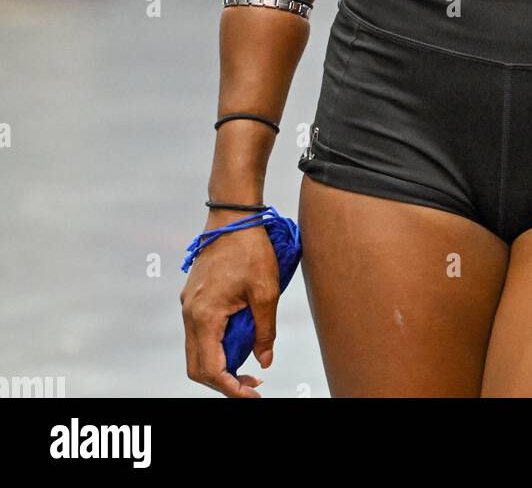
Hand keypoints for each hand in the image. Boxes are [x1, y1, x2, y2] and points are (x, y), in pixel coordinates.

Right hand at [180, 220, 279, 397]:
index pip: (211, 369)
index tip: (253, 393)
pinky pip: (199, 333)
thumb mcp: (266, 292)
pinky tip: (239, 342)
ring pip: (196, 351)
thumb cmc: (250, 248)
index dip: (231, 388)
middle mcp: (190, 313)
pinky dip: (215, 346)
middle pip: (197, 366)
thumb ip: (265, 331)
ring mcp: (189, 305)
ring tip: (248, 367)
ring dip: (219, 365)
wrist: (233, 216)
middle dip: (223, 382)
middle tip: (252, 385)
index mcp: (205, 315)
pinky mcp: (193, 297)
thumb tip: (265, 361)